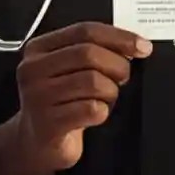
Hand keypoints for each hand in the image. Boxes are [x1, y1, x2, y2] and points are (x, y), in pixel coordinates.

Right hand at [17, 22, 152, 168]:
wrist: (35, 144)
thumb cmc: (57, 104)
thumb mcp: (67, 71)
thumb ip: (91, 52)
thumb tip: (131, 45)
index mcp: (38, 49)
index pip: (84, 31)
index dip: (118, 37)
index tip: (141, 46)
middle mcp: (33, 70)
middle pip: (89, 54)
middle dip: (117, 66)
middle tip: (122, 78)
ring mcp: (38, 96)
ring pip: (93, 82)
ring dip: (110, 92)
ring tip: (103, 99)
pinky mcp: (48, 123)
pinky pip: (91, 110)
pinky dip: (102, 112)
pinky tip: (92, 116)